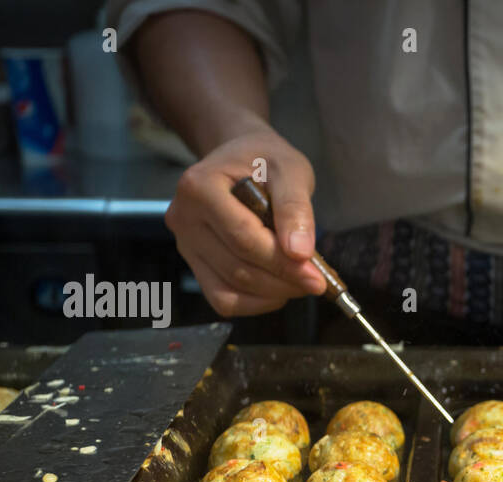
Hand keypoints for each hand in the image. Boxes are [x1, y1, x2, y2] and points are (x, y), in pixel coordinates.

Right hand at [165, 123, 326, 315]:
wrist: (242, 157)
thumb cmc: (265, 161)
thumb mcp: (290, 171)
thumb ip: (295, 208)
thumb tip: (299, 253)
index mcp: (199, 187)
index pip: (243, 238)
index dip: (282, 263)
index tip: (318, 277)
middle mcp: (184, 217)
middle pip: (237, 268)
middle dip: (283, 281)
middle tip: (317, 283)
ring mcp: (185, 244)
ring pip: (230, 289)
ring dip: (272, 294)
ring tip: (301, 281)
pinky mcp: (194, 263)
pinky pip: (222, 298)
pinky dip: (255, 303)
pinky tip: (279, 289)